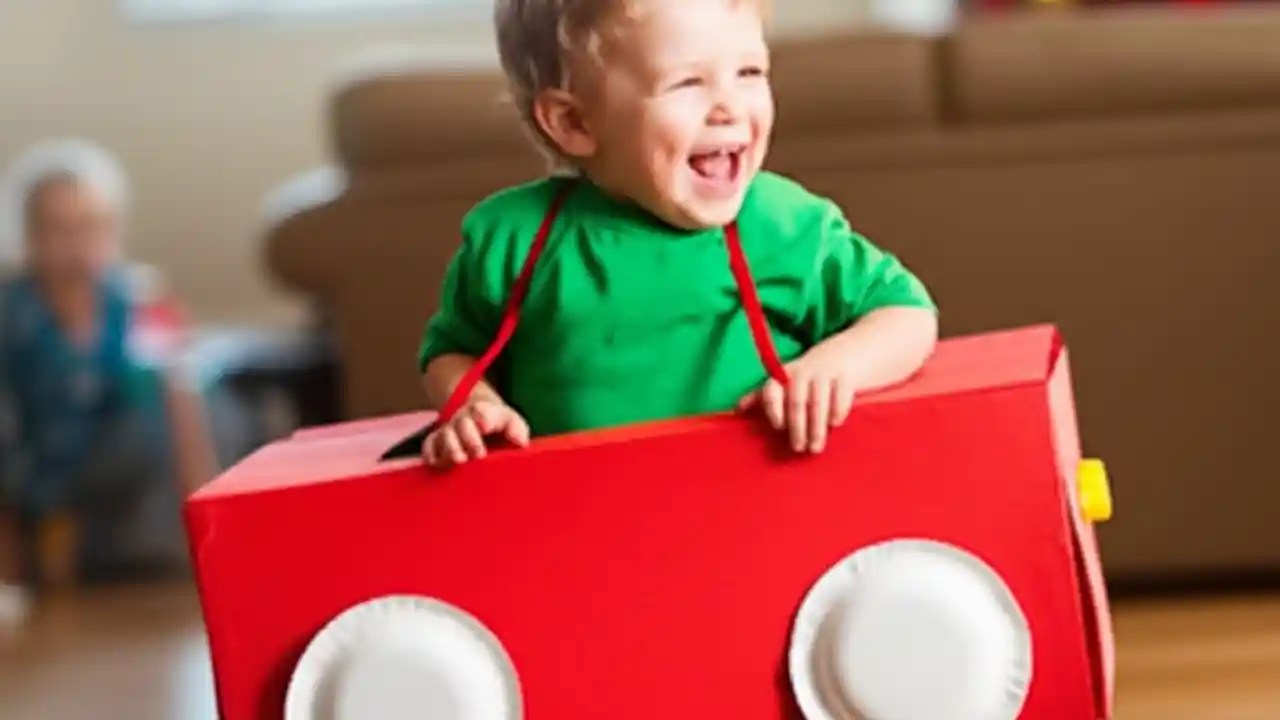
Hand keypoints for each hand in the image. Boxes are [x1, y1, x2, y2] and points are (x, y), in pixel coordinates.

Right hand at [422, 399, 529, 468]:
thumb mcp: (512, 422)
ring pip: (443, 436)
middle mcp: (462, 419)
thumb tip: (520, 442)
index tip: (486, 428)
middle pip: (461, 425)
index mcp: (482, 412)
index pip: (481, 412)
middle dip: (468, 438)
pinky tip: (436, 464)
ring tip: (459, 460)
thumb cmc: (499, 425)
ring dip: (450, 448)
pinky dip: (430, 454)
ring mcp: (448, 430)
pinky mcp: (436, 442)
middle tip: (478, 454)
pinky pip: (428, 445)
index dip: (482, 419)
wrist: (478, 417)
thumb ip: (517, 429)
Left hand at [738, 346, 856, 454]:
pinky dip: (837, 410)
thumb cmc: (812, 374)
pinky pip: (840, 395)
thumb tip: (738, 409)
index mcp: (785, 375)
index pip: (772, 388)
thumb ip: (764, 395)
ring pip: (817, 402)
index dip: (772, 406)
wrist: (849, 351)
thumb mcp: (788, 380)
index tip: (778, 425)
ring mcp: (825, 373)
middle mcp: (803, 372)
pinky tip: (835, 424)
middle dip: (797, 426)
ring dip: (816, 427)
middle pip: (796, 401)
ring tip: (815, 447)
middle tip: (797, 448)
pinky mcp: (846, 377)